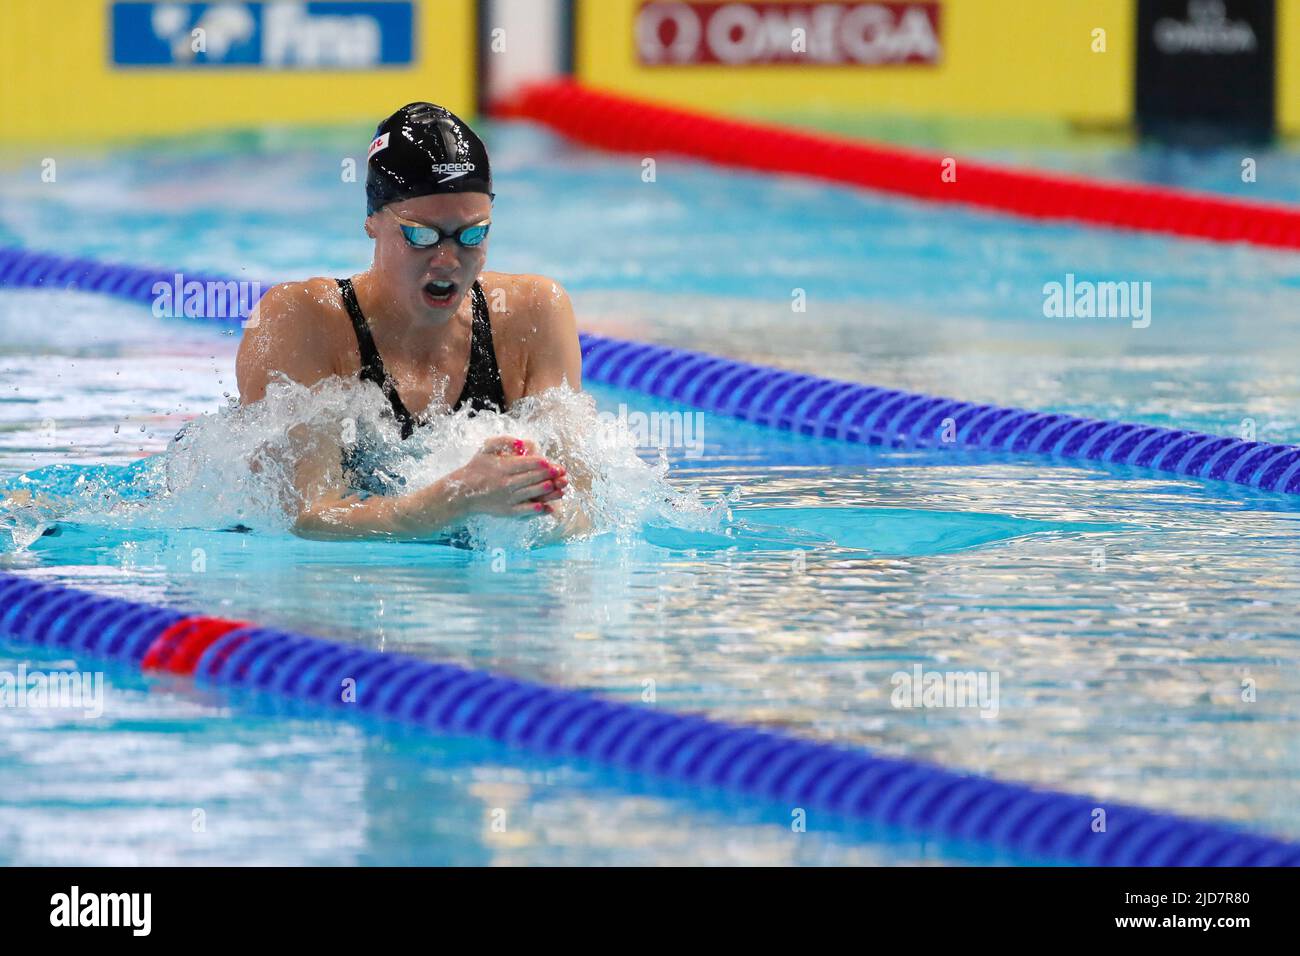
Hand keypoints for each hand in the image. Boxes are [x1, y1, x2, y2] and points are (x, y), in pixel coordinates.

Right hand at [444, 436, 568, 517]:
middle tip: (561, 473)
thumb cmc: (477, 467)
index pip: (524, 464)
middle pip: (531, 478)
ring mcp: (507, 498)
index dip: (539, 463)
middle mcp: (506, 483)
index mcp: (502, 467)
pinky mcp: (507, 511)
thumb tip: (521, 442)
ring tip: (561, 487)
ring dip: (548, 491)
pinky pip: (524, 511)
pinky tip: (548, 507)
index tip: (550, 461)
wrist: (463, 492)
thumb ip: (503, 441)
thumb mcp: (486, 449)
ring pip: (531, 493)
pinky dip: (537, 510)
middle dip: (548, 475)